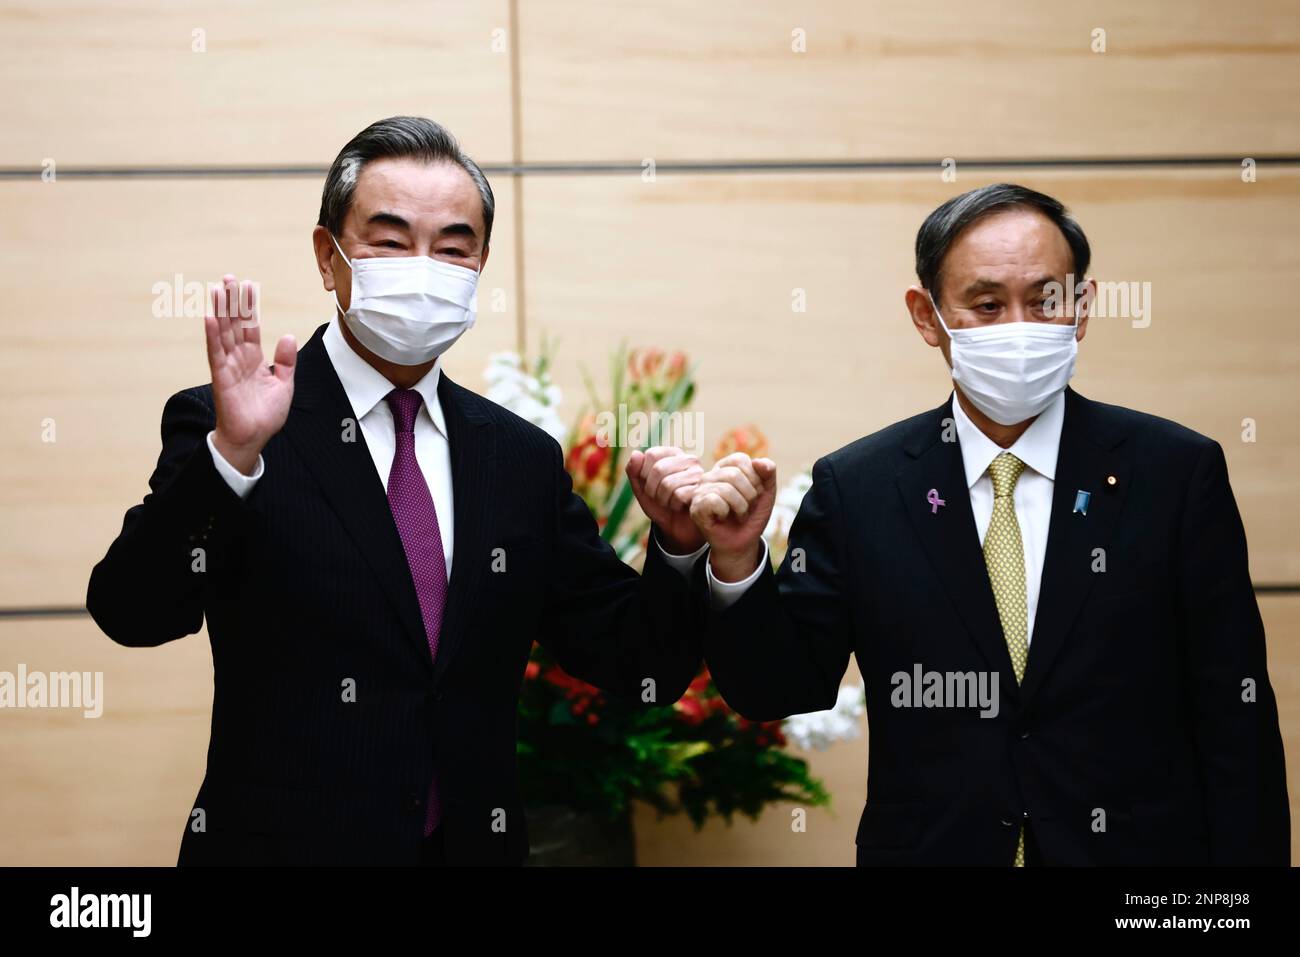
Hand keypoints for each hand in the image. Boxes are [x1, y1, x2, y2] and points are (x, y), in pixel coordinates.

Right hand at [206, 275, 296, 474]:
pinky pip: (215, 352)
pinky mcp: (221, 376)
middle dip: (233, 301)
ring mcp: (228, 365)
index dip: (249, 307)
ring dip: (221, 310)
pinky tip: (210, 317)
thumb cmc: (265, 414)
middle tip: (229, 278)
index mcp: (254, 359)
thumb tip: (288, 336)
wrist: (253, 437)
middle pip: (235, 324)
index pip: (250, 327)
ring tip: (218, 289)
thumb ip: (285, 360)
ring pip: (223, 332)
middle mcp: (239, 358)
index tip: (247, 286)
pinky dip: (213, 334)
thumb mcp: (284, 384)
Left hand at [626, 446, 705, 553]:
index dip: (644, 474)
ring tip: (670, 502)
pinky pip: (679, 495)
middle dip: (652, 490)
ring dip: (663, 499)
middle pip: (659, 469)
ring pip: (668, 483)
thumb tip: (635, 454)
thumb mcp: (641, 489)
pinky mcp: (704, 489)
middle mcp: (688, 459)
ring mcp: (699, 474)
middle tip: (659, 497)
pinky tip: (681, 506)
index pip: (651, 454)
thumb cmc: (660, 504)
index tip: (649, 485)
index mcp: (673, 454)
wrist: (676, 528)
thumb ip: (634, 471)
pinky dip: (674, 505)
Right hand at [690, 453, 776, 581]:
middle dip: (749, 495)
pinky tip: (723, 518)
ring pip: (726, 489)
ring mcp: (700, 491)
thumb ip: (768, 472)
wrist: (744, 542)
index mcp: (725, 468)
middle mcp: (710, 476)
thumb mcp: (767, 492)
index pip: (740, 459)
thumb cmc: (752, 515)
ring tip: (738, 514)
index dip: (754, 478)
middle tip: (747, 507)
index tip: (754, 494)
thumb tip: (759, 461)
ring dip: (740, 507)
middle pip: (734, 474)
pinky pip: (714, 501)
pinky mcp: (696, 507)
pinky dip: (726, 513)